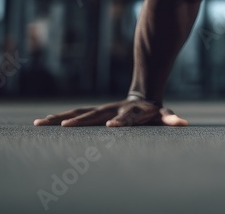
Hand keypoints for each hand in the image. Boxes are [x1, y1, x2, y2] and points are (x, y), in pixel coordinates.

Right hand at [33, 98, 188, 126]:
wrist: (142, 96)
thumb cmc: (154, 111)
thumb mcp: (165, 115)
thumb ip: (172, 119)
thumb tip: (184, 123)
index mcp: (129, 112)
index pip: (125, 118)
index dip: (120, 122)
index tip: (111, 127)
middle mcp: (110, 110)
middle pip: (93, 115)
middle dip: (78, 121)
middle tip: (62, 126)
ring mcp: (100, 110)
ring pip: (78, 113)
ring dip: (60, 118)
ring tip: (40, 123)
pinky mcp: (92, 113)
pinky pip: (74, 115)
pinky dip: (59, 119)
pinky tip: (42, 124)